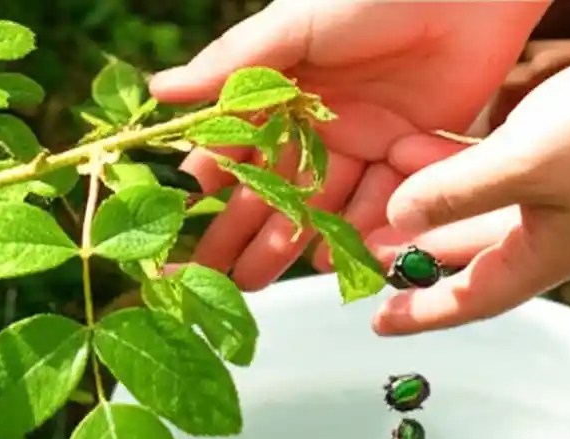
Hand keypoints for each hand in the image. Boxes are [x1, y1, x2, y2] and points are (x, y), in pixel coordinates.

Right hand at [149, 0, 547, 290]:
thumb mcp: (296, 24)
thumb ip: (234, 63)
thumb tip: (160, 90)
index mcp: (282, 90)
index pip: (233, 148)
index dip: (203, 186)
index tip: (174, 223)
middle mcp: (317, 121)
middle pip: (270, 188)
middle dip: (237, 232)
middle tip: (207, 274)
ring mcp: (362, 139)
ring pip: (317, 204)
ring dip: (285, 244)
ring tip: (252, 282)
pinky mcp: (409, 150)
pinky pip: (377, 201)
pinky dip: (352, 233)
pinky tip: (325, 265)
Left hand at [370, 21, 569, 335]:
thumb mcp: (524, 164)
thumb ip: (454, 193)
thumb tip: (399, 218)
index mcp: (550, 254)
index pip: (470, 298)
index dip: (420, 313)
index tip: (376, 322)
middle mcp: (554, 233)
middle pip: (467, 255)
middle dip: (413, 255)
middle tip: (360, 253)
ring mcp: (563, 194)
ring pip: (478, 209)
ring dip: (429, 204)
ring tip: (376, 199)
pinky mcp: (566, 155)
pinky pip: (496, 171)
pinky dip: (456, 165)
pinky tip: (415, 151)